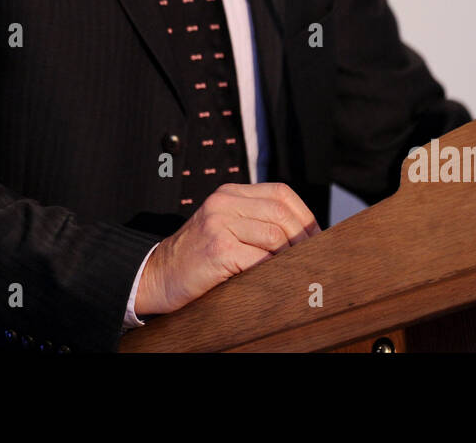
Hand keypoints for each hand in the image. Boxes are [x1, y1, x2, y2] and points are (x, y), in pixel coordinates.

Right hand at [134, 182, 320, 316]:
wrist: (157, 275)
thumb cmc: (198, 258)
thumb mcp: (225, 228)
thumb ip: (256, 223)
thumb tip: (307, 238)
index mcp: (230, 193)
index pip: (282, 194)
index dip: (306, 217)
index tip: (318, 240)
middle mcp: (224, 202)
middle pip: (282, 214)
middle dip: (305, 240)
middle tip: (314, 261)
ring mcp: (219, 223)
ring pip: (276, 236)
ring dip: (292, 258)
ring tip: (298, 273)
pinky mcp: (217, 248)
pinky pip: (260, 259)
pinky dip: (275, 272)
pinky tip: (277, 282)